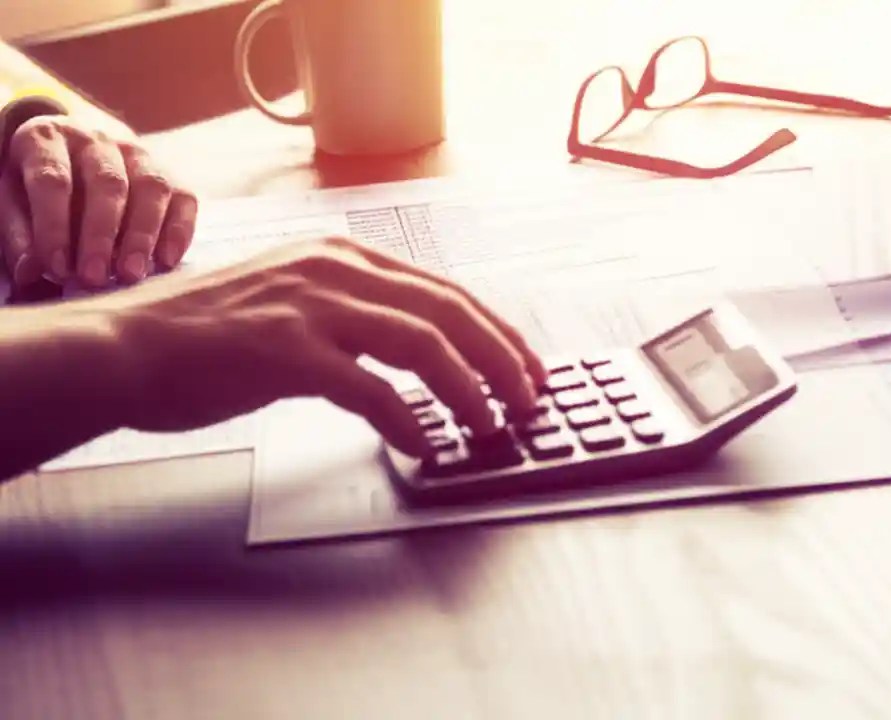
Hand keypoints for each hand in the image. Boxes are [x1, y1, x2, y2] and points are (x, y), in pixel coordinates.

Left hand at [0, 115, 196, 289]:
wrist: (72, 153)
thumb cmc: (36, 186)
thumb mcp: (12, 200)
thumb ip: (19, 233)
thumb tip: (31, 271)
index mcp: (48, 137)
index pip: (54, 180)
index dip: (54, 225)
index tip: (56, 268)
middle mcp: (97, 139)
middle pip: (108, 184)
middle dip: (100, 235)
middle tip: (93, 278)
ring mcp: (139, 154)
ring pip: (151, 188)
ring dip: (142, 236)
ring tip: (130, 274)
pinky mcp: (170, 173)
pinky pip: (183, 199)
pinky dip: (178, 231)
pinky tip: (165, 261)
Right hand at [94, 236, 546, 451]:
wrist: (123, 347)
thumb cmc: (207, 336)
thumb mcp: (294, 303)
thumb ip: (354, 317)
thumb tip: (422, 356)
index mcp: (343, 256)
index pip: (445, 291)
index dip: (496, 333)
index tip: (526, 369)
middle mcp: (334, 269)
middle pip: (449, 311)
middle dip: (501, 360)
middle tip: (529, 401)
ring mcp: (310, 306)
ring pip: (423, 343)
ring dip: (468, 389)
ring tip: (490, 426)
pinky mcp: (284, 351)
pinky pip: (370, 388)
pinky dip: (406, 419)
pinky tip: (423, 443)